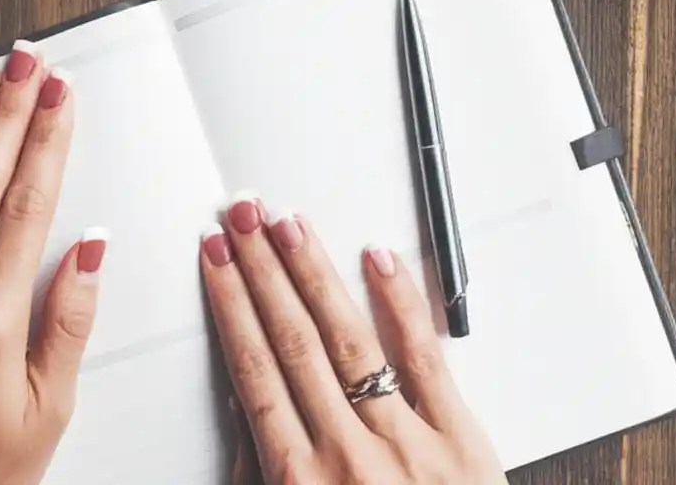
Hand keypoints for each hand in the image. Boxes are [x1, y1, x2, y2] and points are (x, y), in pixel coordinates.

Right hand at [201, 196, 505, 483]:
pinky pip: (426, 356)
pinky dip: (401, 302)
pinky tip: (377, 258)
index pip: (254, 372)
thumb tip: (249, 406)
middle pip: (293, 341)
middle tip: (240, 218)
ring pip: (349, 338)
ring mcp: (407, 439)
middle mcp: (348, 454)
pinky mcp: (461, 435)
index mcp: (300, 482)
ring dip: (314, 273)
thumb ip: (269, 474)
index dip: (231, 308)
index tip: (214, 263)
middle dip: (261, 271)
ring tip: (288, 223)